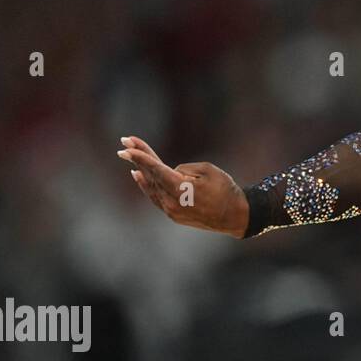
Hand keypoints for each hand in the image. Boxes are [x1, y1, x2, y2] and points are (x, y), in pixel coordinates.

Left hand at [117, 136, 248, 237]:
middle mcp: (171, 201)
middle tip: (124, 143)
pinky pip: (155, 197)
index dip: (140, 156)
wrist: (235, 216)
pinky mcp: (173, 214)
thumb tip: (171, 173)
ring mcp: (170, 210)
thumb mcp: (208, 170)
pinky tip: (139, 175)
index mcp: (180, 189)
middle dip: (137, 158)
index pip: (155, 169)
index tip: (127, 147)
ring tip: (129, 155)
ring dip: (141, 169)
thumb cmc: (225, 189)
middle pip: (150, 175)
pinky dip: (147, 185)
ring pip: (151, 186)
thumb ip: (184, 169)